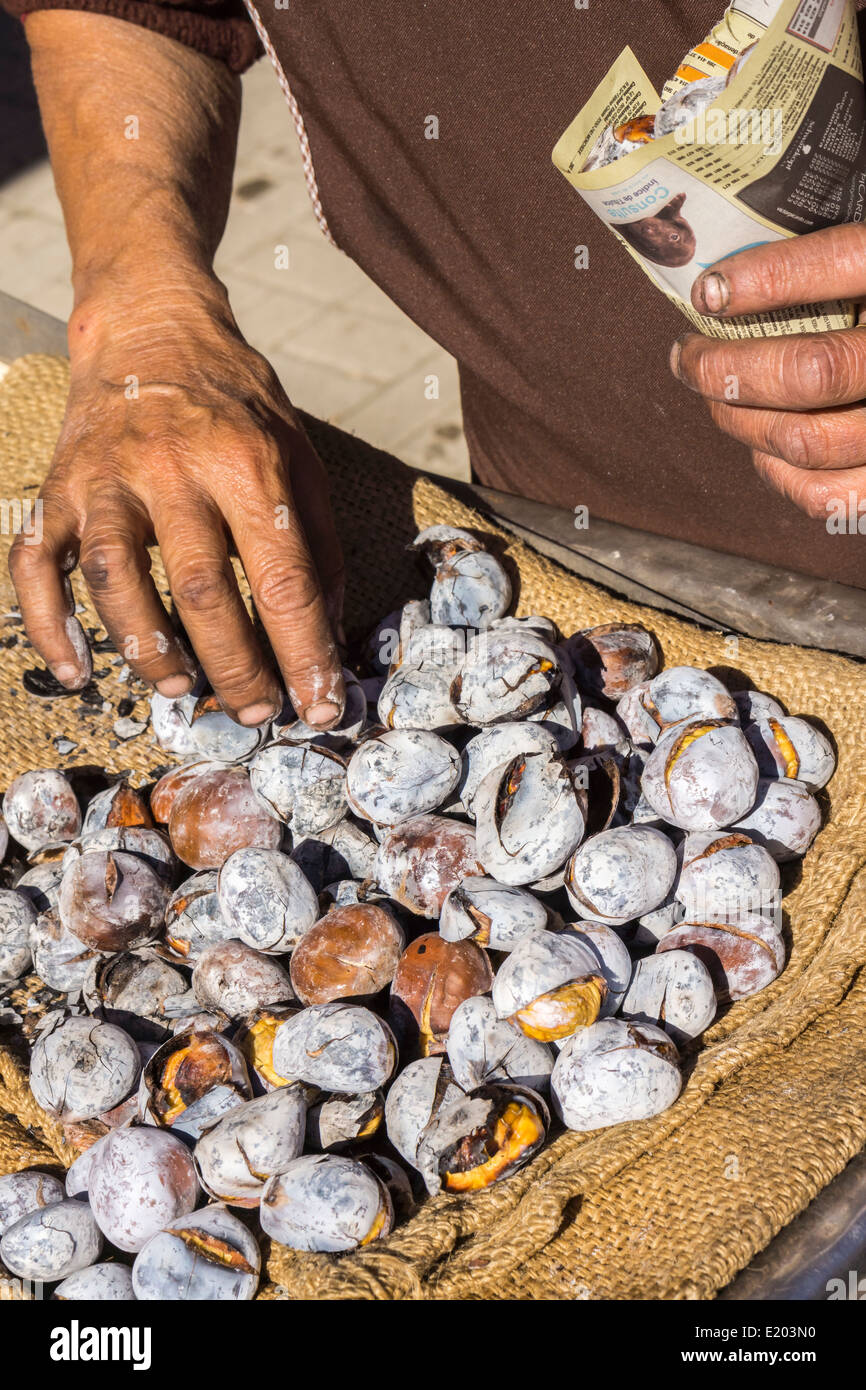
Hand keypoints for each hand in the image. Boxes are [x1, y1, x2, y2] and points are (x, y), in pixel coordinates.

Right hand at [9, 279, 345, 727]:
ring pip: (116, 578)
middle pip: (201, 588)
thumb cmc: (237, 407)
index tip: (319, 706)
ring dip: (146, 649)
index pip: (283, 578)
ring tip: (179, 690)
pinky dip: (49, 624)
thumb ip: (319, 549)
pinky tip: (76, 671)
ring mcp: (107, 476)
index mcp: (249, 463)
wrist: (153, 328)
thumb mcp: (300, 460)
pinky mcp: (58, 486)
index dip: (304, 653)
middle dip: (233, 667)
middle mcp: (174, 467)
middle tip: (253, 712)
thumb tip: (327, 641)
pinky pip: (36, 561)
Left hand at [669, 224, 865, 520]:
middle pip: (809, 370)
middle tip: (690, 354)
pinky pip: (827, 496)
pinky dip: (778, 473)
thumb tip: (744, 267)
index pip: (842, 265)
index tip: (710, 288)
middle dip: (728, 366)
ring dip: (739, 420)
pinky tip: (763, 445)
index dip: (765, 278)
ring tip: (715, 397)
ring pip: (806, 439)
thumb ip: (852, 258)